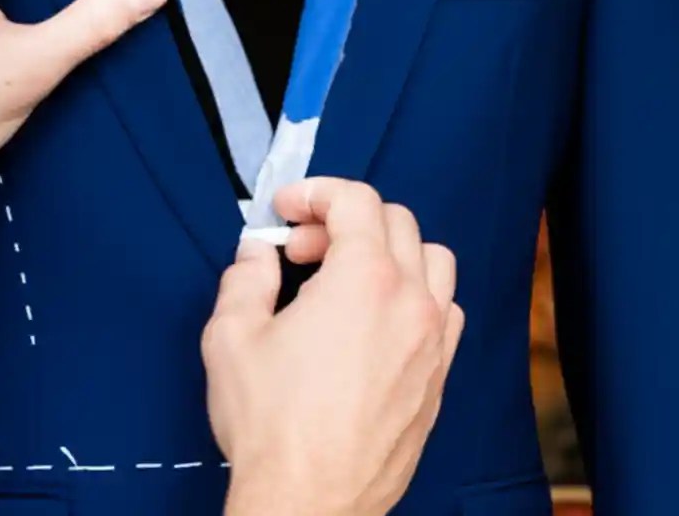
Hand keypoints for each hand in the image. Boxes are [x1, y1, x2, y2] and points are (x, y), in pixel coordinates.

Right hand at [203, 178, 464, 515]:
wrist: (308, 499)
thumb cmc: (273, 426)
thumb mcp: (232, 337)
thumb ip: (245, 279)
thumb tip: (256, 256)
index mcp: (364, 280)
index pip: (356, 200)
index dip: (315, 193)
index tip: (287, 210)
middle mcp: (410, 302)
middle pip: (396, 222)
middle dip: (343, 221)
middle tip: (301, 251)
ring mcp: (432, 341)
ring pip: (434, 261)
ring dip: (389, 252)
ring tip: (346, 278)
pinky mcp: (438, 377)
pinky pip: (446, 311)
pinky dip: (416, 295)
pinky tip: (376, 320)